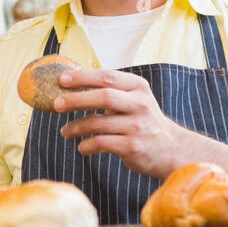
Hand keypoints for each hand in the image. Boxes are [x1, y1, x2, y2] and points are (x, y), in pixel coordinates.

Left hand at [54, 68, 179, 178]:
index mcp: (138, 87)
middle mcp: (139, 104)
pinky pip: (101, 143)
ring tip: (65, 131)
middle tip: (56, 104)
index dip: (82, 77)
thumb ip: (112, 91)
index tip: (62, 79)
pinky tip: (82, 147)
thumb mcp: (135, 99)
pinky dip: (86, 146)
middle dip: (75, 100)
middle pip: (103, 97)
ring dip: (76, 127)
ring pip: (98, 123)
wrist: (171, 149)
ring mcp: (136, 126)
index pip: (107, 77)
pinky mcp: (132, 147)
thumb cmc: (144, 121)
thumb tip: (73, 83)